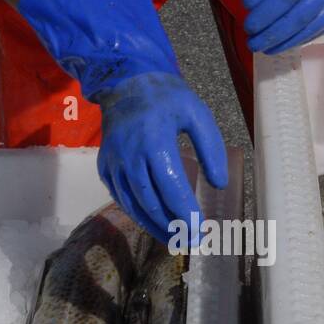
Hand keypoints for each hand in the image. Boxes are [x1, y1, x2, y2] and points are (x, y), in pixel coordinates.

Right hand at [96, 72, 228, 242]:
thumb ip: (211, 148)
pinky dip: (137, 214)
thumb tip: (218, 183)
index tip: (199, 230)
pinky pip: (121, 198)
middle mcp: (130, 156)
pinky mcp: (105, 168)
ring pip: (134, 205)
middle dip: (172, 227)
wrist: (126, 82)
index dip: (185, 212)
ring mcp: (114, 164)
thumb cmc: (167, 97)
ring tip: (175, 239)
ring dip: (154, 226)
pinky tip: (154, 223)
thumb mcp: (197, 113)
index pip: (171, 187)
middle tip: (192, 241)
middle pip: (151, 202)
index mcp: (154, 141)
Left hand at [242, 0, 323, 54]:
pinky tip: (285, 42)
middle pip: (302, 14)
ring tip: (266, 48)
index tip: (248, 26)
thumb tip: (252, 6)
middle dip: (275, 33)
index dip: (267, 14)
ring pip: (315, 24)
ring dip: (288, 41)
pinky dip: (303, 37)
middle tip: (253, 44)